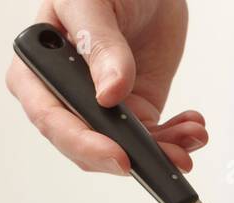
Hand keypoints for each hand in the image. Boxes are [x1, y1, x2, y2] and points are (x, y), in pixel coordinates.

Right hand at [6, 0, 205, 173]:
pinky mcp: (136, 109)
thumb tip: (109, 94)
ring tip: (190, 138)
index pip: (50, 116)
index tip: (117, 156)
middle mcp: (68, 93)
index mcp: (40, 67)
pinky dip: (175, 139)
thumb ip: (101, 47)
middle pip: (88, 143)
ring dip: (162, 151)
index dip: (82, 142)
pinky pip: (152, 138)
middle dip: (131, 156)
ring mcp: (103, 106)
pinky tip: (193, 128)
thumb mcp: (93, 4)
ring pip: (126, 148)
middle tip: (168, 157)